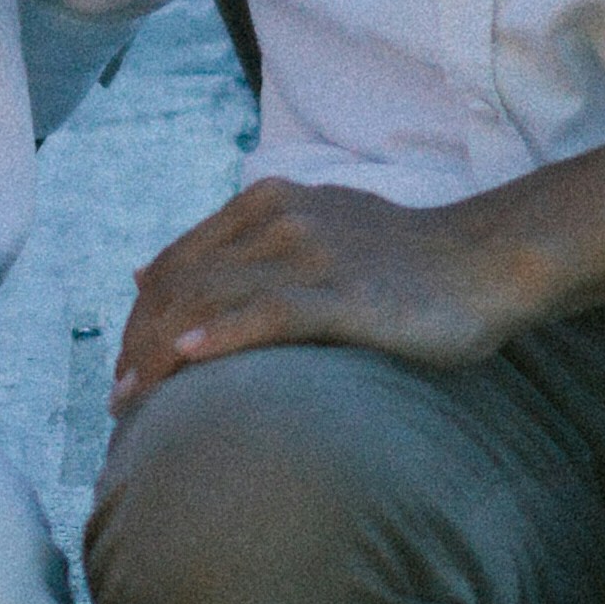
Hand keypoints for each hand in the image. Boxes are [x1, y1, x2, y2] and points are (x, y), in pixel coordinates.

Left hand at [112, 170, 547, 415]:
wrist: (487, 260)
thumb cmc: (403, 259)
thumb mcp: (313, 229)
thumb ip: (236, 247)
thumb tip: (146, 273)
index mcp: (268, 201)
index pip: (179, 262)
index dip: (140, 318)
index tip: (123, 368)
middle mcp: (280, 218)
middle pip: (183, 284)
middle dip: (139, 344)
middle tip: (117, 401)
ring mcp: (311, 253)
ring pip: (211, 300)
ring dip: (161, 354)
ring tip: (133, 402)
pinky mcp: (343, 293)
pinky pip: (267, 314)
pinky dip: (219, 335)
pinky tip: (187, 360)